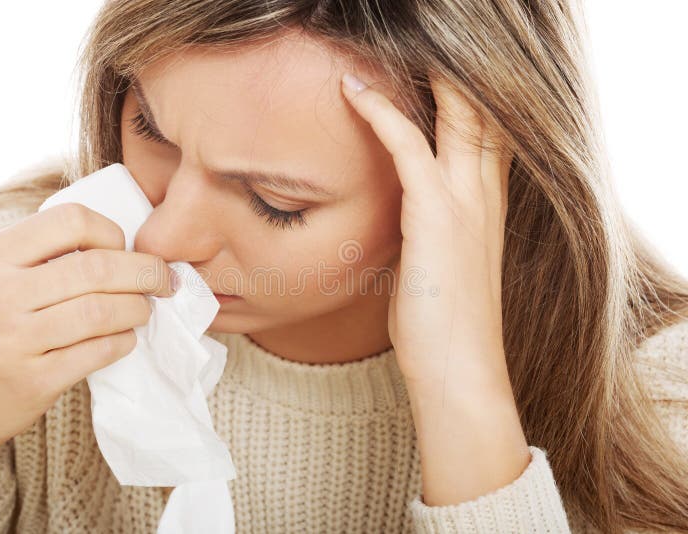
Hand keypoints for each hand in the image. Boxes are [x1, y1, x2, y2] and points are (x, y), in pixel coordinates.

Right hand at [0, 203, 175, 457]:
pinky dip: (123, 342)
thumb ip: (41, 255)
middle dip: (145, 272)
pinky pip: (98, 352)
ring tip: (144, 311)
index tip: (126, 250)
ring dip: (138, 309)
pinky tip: (124, 339)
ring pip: (103, 311)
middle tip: (163, 280)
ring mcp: (13, 341)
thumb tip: (121, 245)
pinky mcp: (32, 381)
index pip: (71, 221)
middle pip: (98, 268)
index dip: (112, 233)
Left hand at [341, 72, 530, 504]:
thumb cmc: (441, 325)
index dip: (462, 93)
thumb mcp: (435, 266)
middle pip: (480, 107)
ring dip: (423, 73)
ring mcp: (466, 201)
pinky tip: (352, 92)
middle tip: (412, 44)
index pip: (484, 128)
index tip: (426, 69)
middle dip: (451, 70)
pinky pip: (408, 145)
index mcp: (486, 203)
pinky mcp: (438, 215)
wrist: (459, 371)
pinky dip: (380, 114)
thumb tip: (399, 221)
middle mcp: (485, 193)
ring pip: (456, 112)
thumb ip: (425, 231)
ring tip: (382, 49)